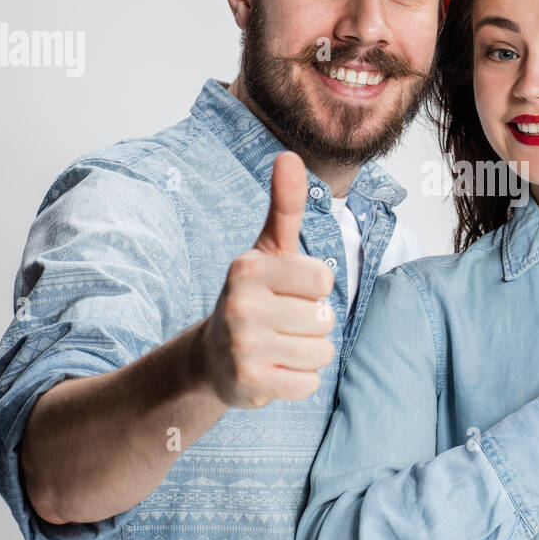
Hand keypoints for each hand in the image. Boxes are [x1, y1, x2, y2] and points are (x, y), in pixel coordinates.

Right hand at [197, 151, 336, 408]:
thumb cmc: (254, 296)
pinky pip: (309, 384)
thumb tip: (289, 155)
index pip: (323, 280)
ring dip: (307, 354)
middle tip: (280, 324)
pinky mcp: (249, 382)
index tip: (288, 292)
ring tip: (278, 346)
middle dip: (311, 325)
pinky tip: (273, 370)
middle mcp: (240, 304)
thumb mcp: (268, 249)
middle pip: (324, 320)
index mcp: (248, 268)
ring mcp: (243, 345)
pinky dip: (298, 382)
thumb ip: (284, 205)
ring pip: (320, 353)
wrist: (214, 357)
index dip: (313, 290)